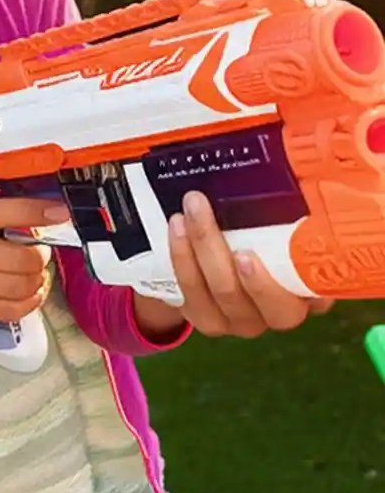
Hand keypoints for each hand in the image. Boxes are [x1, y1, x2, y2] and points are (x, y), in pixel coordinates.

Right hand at [0, 193, 68, 342]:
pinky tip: (29, 293)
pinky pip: (10, 308)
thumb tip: (41, 212)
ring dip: (37, 280)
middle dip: (41, 256)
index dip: (38, 212)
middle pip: (21, 257)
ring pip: (20, 285)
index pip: (4, 211)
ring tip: (34, 274)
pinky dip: (30, 302)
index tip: (60, 212)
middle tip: (40, 252)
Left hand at [167, 191, 333, 338]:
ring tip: (186, 211)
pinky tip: (176, 230)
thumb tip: (284, 171)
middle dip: (229, 255)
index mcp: (310, 291)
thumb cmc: (259, 238)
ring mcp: (243, 322)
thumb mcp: (279, 226)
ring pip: (223, 293)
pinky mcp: (209, 321)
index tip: (256, 251)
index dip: (295, 275)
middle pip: (264, 299)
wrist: (217, 266)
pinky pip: (193, 296)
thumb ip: (288, 212)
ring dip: (200, 247)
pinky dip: (181, 259)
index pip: (316, 292)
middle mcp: (281, 313)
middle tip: (204, 212)